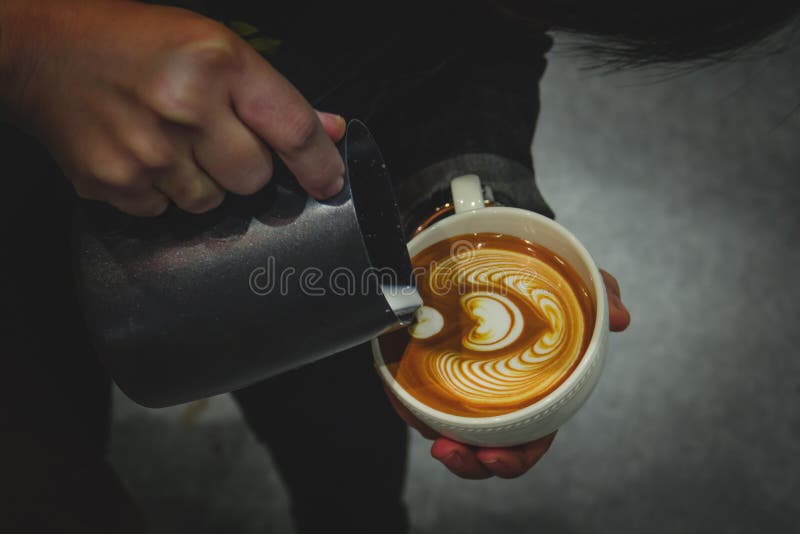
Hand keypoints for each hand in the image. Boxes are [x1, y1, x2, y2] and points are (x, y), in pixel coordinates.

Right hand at [0, 0, 345, 215]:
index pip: (293, 129)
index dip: (319, 163)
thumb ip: (274, 95)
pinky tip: (142, 152)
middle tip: (213, 135)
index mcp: (216, 63)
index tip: (330, 181)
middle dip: (244, 164)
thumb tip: (329, 130)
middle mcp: (185, 107)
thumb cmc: (130, 42)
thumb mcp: (213, 46)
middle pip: (255, 177)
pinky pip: (168, 211)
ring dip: (202, 180)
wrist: (41, 51)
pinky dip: (162, 191)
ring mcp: (148, 151)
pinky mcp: (117, 184)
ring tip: (170, 139)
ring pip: (213, 201)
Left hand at [383, 268, 630, 478]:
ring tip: (424, 424)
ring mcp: (456, 388)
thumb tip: (621, 317)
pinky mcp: (424, 371)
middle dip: (466, 462)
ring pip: (442, 429)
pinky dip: (407, 403)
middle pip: (481, 449)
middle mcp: (493, 399)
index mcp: (532, 396)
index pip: (526, 444)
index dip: (514, 459)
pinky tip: (405, 399)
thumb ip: (598, 295)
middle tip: (448, 450)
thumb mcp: (569, 285)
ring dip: (433, 434)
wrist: (489, 254)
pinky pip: (412, 397)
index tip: (496, 458)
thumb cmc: (533, 286)